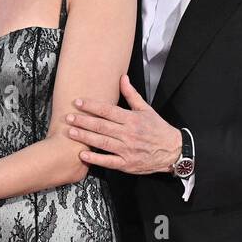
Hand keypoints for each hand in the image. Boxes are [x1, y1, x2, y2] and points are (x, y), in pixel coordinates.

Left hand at [65, 75, 183, 174]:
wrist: (173, 151)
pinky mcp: (127, 164)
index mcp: (132, 119)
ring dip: (85, 137)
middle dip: (83, 121)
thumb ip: (131, 94)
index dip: (92, 106)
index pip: (108, 111)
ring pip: (103, 142)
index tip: (77, 102)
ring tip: (71, 132)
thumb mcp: (146, 109)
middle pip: (102, 126)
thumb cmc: (158, 129)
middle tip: (68, 117)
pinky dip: (96, 159)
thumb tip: (122, 78)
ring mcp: (128, 149)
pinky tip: (83, 154)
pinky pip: (109, 161)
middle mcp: (129, 134)